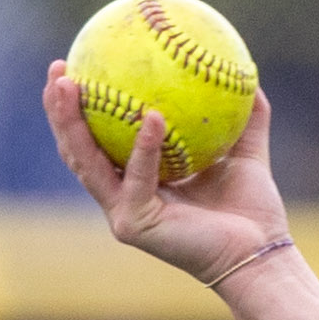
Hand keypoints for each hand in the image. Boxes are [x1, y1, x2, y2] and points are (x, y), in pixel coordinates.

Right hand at [40, 61, 288, 284]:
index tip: (75, 65)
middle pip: (76, 150)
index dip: (79, 106)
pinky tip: (151, 116)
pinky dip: (143, 147)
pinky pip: (136, 178)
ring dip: (72, 124)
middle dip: (59, 110)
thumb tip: (249, 73)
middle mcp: (123, 197)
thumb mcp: (246, 155)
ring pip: (86, 164)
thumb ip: (245, 119)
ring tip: (71, 85)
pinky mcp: (135, 226)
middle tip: (57, 70)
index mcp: (138, 180)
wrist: (261, 254)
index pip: (96, 140)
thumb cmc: (252, 212)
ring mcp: (124, 213)